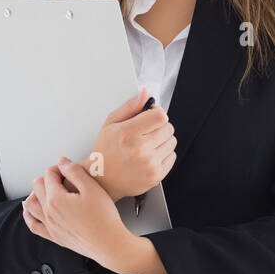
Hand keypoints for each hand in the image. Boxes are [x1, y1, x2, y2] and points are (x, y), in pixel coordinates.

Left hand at [23, 156, 141, 273]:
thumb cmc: (104, 218)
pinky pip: (33, 225)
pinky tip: (30, 212)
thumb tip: (62, 162)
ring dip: (34, 193)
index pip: (49, 175)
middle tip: (61, 176)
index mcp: (56, 199)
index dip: (58, 167)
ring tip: (42, 189)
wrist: (108, 243)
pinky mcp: (54, 236)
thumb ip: (75, 172)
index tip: (68, 168)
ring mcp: (49, 225)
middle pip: (37, 187)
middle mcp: (48, 212)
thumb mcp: (93, 188)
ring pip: (30, 205)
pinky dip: (28, 216)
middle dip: (46, 177)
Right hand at [89, 86, 176, 200]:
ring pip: (172, 141)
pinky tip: (149, 156)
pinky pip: (172, 155)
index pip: (160, 116)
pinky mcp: (156, 175)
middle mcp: (140, 150)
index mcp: (127, 134)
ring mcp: (149, 164)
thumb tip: (145, 93)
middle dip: (159, 127)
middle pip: (169, 127)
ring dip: (162, 141)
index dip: (157, 113)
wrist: (103, 180)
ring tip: (146, 145)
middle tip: (145, 133)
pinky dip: (163, 154)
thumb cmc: (106, 151)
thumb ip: (130, 107)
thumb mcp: (111, 124)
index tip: (150, 117)